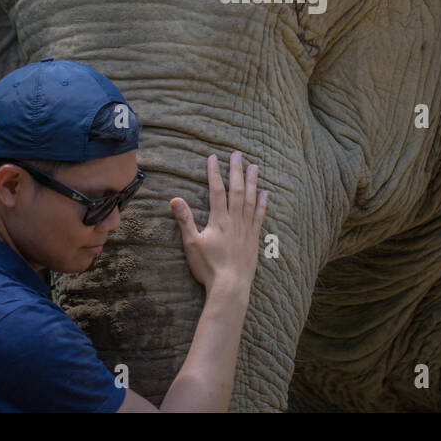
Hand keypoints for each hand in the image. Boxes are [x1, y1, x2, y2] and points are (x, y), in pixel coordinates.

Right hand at [170, 151, 268, 293]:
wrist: (231, 286)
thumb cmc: (209, 267)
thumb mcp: (191, 243)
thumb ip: (185, 220)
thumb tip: (174, 199)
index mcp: (219, 220)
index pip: (216, 190)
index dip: (214, 173)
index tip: (213, 158)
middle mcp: (235, 220)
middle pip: (237, 190)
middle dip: (236, 171)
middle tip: (237, 155)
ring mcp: (246, 228)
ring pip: (251, 200)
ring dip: (252, 182)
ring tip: (254, 167)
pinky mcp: (254, 238)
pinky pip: (260, 216)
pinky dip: (263, 203)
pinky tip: (265, 194)